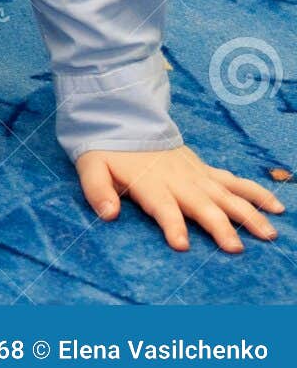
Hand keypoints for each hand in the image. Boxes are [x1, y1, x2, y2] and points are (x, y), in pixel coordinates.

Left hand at [77, 144, 284, 252]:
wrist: (124, 119)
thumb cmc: (108, 150)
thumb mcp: (91, 166)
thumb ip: (97, 190)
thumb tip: (108, 214)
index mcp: (150, 182)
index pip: (162, 206)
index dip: (172, 224)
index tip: (181, 244)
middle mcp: (178, 180)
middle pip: (201, 205)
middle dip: (218, 226)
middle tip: (234, 248)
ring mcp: (196, 175)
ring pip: (226, 195)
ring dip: (247, 214)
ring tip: (268, 234)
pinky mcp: (206, 171)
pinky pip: (235, 182)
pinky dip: (256, 193)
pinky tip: (277, 208)